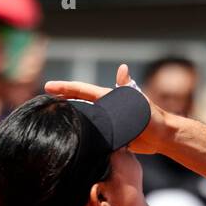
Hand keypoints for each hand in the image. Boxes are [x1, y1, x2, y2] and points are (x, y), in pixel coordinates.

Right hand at [44, 64, 174, 153]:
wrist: (162, 136)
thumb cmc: (152, 117)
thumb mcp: (137, 102)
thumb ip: (126, 89)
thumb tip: (123, 69)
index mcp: (108, 98)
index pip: (82, 90)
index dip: (65, 88)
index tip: (48, 87)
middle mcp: (105, 107)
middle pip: (78, 102)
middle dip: (61, 99)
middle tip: (42, 101)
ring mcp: (107, 121)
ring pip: (84, 117)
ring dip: (69, 116)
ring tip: (50, 117)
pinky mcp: (111, 134)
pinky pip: (92, 133)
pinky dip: (81, 132)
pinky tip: (69, 137)